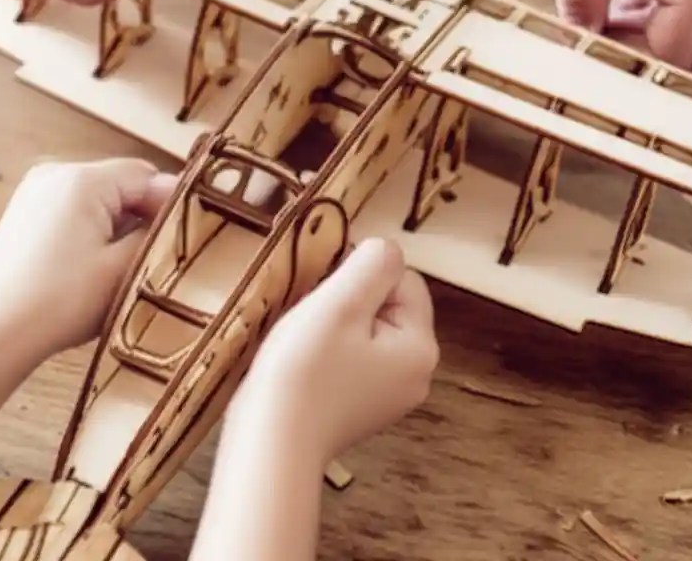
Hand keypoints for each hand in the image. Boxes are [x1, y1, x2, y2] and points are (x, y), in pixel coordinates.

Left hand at [0, 158, 176, 353]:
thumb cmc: (59, 300)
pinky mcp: (22, 219)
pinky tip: (95, 272)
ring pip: (97, 203)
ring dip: (118, 229)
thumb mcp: (123, 269)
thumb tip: (175, 219)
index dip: (172, 204)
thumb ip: (156, 235)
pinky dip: (92, 236)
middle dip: (144, 218)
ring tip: (128, 270)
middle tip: (162, 257)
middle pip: (120, 187)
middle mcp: (54, 175)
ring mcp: (33, 196)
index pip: (146, 176)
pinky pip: (72, 216)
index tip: (192, 234)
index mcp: (81, 179)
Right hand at [230, 238, 438, 461]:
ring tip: (304, 345)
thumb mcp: (340, 303)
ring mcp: (387, 396)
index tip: (326, 296)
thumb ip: (372, 265)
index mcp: (421, 349)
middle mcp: (415, 376)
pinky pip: (350, 360)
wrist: (270, 444)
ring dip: (333, 326)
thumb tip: (384, 247)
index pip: (404, 280)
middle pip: (387, 307)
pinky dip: (326, 354)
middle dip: (348, 303)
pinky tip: (302, 366)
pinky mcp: (359, 408)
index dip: (362, 277)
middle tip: (313, 322)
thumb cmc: (303, 373)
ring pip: (364, 332)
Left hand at [555, 0, 691, 77]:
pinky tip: (616, 2)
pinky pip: (688, 28)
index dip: (624, 74)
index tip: (578, 73)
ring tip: (598, 15)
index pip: (672, 58)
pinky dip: (650, 30)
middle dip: (638, 72)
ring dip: (643, 50)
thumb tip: (574, 38)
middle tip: (583, 54)